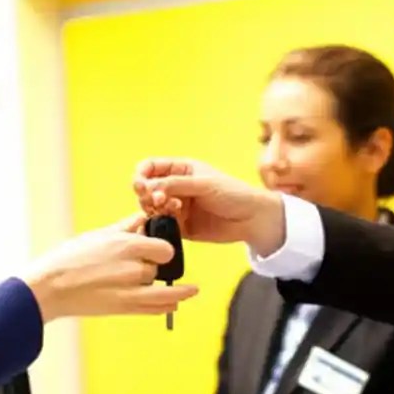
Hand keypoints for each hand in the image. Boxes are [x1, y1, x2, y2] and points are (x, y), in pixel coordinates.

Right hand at [19, 214, 197, 322]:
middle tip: (153, 266)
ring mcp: (131, 292)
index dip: (163, 248)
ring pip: (164, 293)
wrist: (50, 288)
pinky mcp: (124, 309)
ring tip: (192, 290)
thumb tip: (141, 218)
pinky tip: (175, 304)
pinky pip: (155, 309)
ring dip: (177, 292)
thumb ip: (125, 228)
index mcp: (127, 246)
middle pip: (160, 269)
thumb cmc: (69, 259)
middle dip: (157, 267)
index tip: (159, 249)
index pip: (164, 248)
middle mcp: (134, 269)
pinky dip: (167, 306)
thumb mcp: (98, 236)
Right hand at [132, 158, 286, 255]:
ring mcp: (177, 207)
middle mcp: (175, 187)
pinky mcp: (181, 226)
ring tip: (170, 209)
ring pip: (151, 208)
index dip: (141, 175)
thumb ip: (175, 185)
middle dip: (147, 194)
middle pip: (146, 189)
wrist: (252, 219)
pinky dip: (161, 223)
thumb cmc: (233, 193)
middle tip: (158, 200)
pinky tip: (173, 221)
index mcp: (181, 169)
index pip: (150, 167)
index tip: (141, 185)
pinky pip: (162, 225)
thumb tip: (148, 188)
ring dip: (153, 209)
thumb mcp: (203, 184)